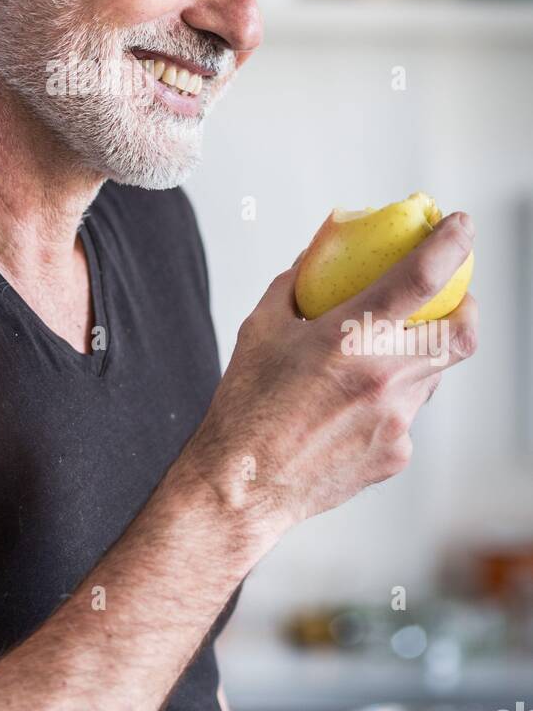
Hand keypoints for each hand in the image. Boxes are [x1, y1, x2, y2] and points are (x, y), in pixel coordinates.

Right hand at [188, 212, 477, 531]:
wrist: (243, 485)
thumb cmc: (246, 404)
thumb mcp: (262, 326)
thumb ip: (297, 283)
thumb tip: (319, 254)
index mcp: (350, 337)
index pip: (422, 277)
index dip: (451, 244)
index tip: (460, 225)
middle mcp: (384, 377)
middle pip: (460, 334)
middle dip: (467, 307)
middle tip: (455, 295)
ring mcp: (397, 419)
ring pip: (432, 375)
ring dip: (419, 357)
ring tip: (377, 357)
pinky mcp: (397, 452)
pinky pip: (407, 413)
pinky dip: (390, 399)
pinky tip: (352, 406)